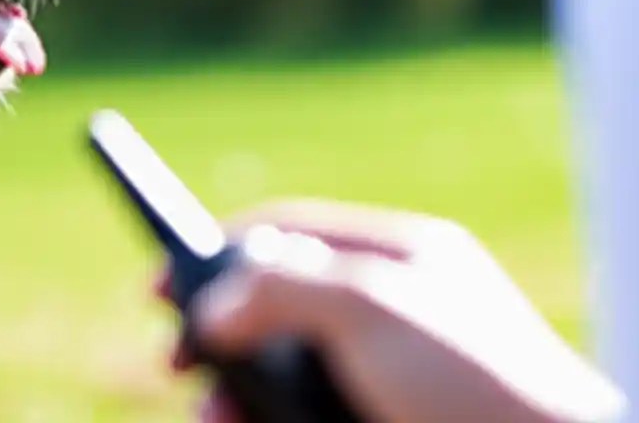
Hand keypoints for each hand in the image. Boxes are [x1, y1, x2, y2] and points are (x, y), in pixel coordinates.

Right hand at [157, 200, 623, 422]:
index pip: (288, 233)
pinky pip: (299, 417)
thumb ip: (282, 285)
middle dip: (215, 336)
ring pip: (280, 377)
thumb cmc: (479, 381)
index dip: (216, 249)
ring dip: (232, 394)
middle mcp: (386, 316)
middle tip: (177, 365)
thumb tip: (215, 308)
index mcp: (395, 260)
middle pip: (272, 311)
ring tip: (213, 418)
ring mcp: (383, 379)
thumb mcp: (373, 306)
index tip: (159, 279)